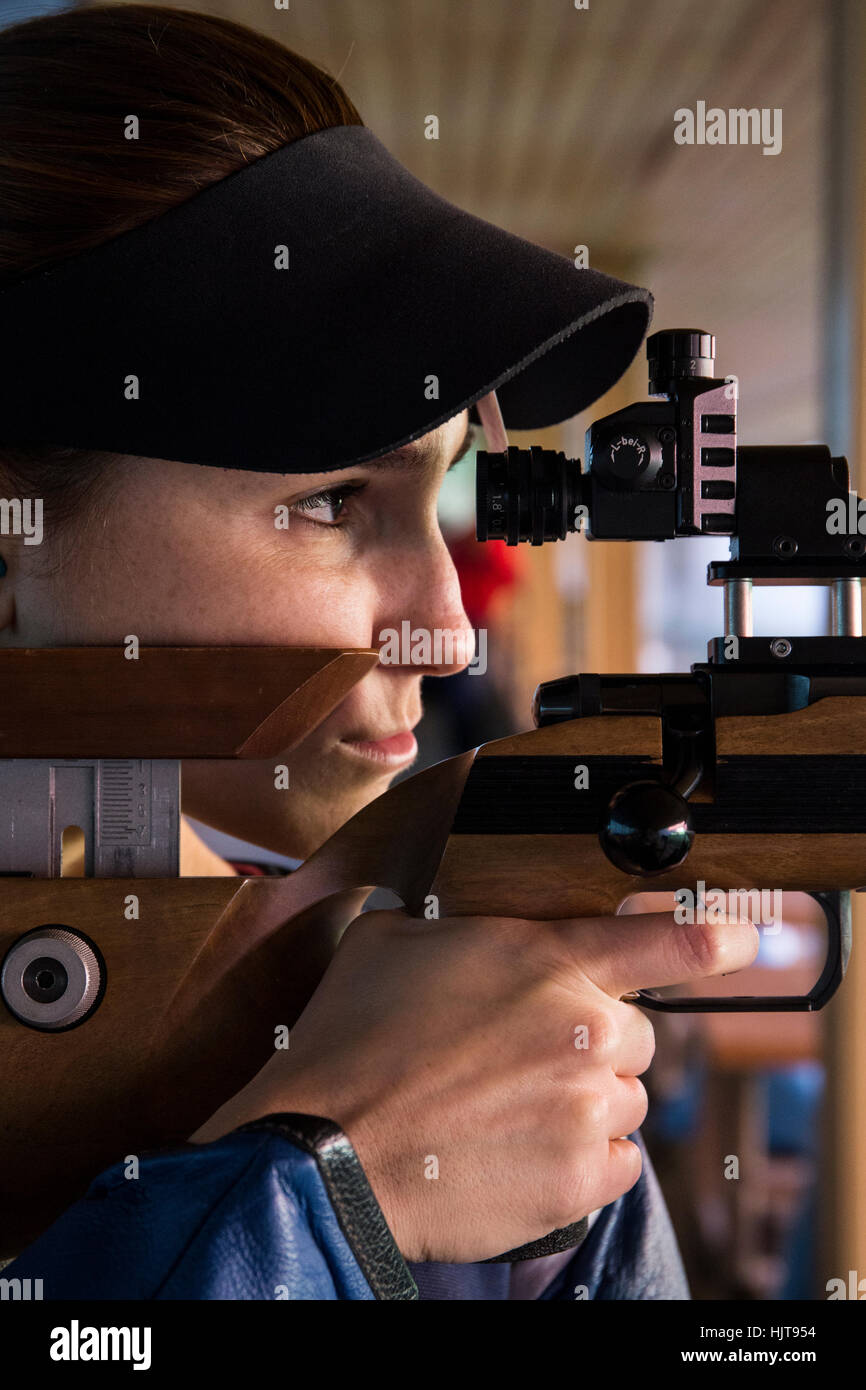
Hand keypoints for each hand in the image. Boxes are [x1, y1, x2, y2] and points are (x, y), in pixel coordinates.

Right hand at [191, 907, 757, 1261]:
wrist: (324, 1147)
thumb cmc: (350, 1040)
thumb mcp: (390, 941)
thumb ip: (446, 922)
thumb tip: (442, 918)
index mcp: (548, 960)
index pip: (667, 937)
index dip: (716, 938)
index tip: (742, 941)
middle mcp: (584, 1029)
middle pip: (635, 1033)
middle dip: (591, 1042)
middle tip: (524, 1059)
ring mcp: (586, 1108)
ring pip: (625, 1100)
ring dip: (584, 1103)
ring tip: (511, 1110)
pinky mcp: (578, 1181)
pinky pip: (615, 1164)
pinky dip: (581, 1160)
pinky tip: (523, 1152)